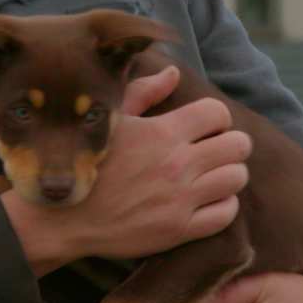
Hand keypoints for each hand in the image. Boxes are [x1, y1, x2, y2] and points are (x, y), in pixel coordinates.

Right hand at [2, 65, 250, 271]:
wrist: (63, 216)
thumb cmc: (88, 163)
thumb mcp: (110, 120)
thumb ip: (145, 92)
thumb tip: (173, 73)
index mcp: (162, 132)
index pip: (218, 112)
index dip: (216, 117)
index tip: (205, 127)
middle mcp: (177, 164)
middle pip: (238, 145)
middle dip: (230, 143)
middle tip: (214, 150)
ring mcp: (180, 199)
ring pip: (236, 178)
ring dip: (228, 174)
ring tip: (212, 175)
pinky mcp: (179, 230)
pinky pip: (225, 214)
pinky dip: (223, 205)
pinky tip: (207, 200)